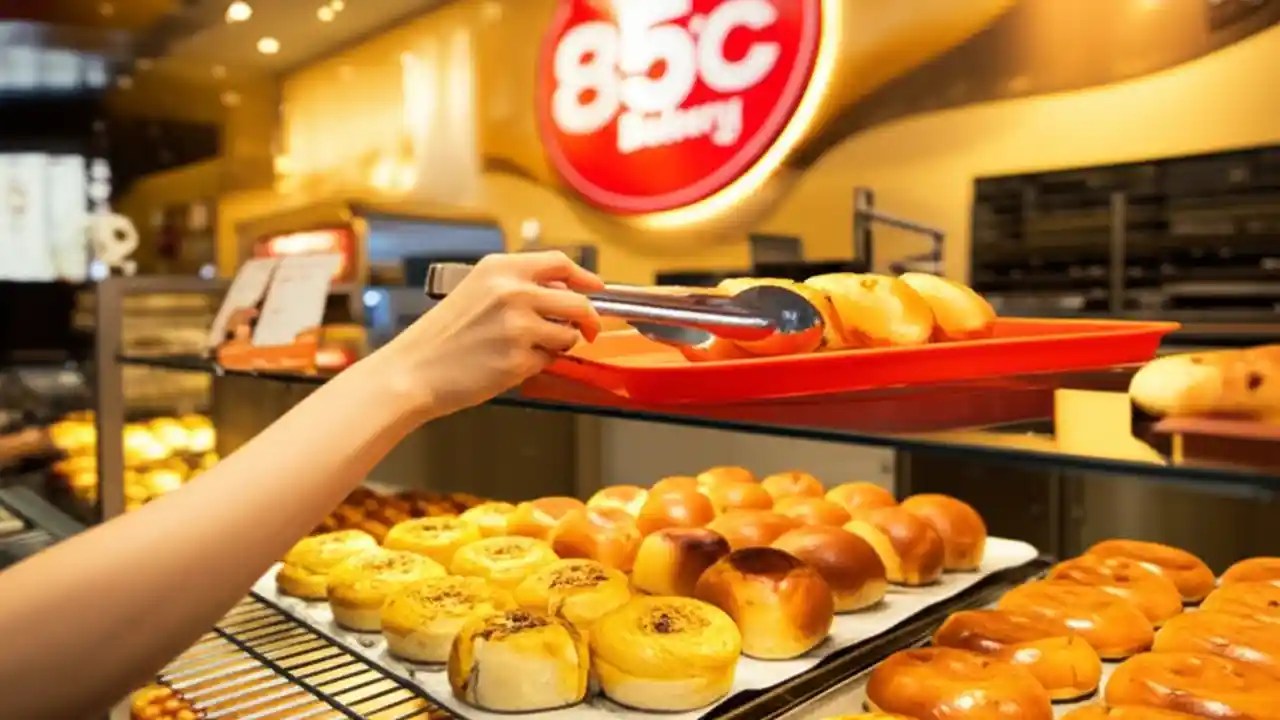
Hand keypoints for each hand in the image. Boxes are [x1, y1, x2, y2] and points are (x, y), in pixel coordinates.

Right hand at [380, 252, 603, 419]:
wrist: (414, 370)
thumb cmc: (442, 335)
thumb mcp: (477, 289)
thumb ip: (518, 284)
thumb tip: (564, 293)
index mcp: (500, 268)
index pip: (560, 263)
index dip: (585, 277)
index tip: (596, 288)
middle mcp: (513, 292)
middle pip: (578, 301)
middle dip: (588, 319)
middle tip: (587, 329)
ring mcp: (519, 326)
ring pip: (568, 335)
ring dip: (559, 344)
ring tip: (528, 347)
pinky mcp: (520, 359)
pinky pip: (549, 360)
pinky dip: (538, 364)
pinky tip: (510, 363)